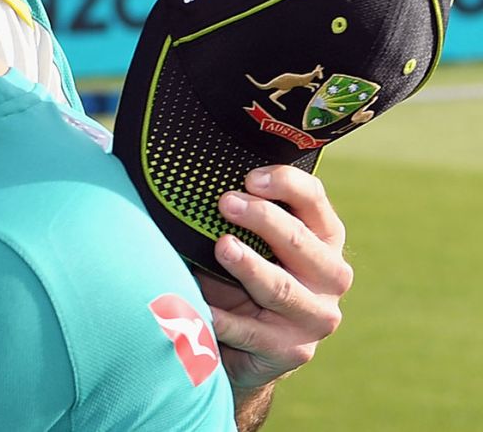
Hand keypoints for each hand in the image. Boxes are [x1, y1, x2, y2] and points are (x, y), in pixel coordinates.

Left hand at [198, 165, 351, 392]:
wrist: (247, 342)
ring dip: (250, 266)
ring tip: (222, 247)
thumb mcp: (250, 238)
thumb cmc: (244, 272)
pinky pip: (252, 333)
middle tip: (225, 202)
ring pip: (281, 288)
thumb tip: (196, 175)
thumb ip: (240, 209)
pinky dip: (223, 318)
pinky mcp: (291, 351)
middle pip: (300, 241)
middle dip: (262, 219)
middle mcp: (330, 275)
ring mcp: (315, 317)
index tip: (248, 177)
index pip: (313, 199)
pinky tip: (202, 306)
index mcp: (323, 236)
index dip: (285, 183)